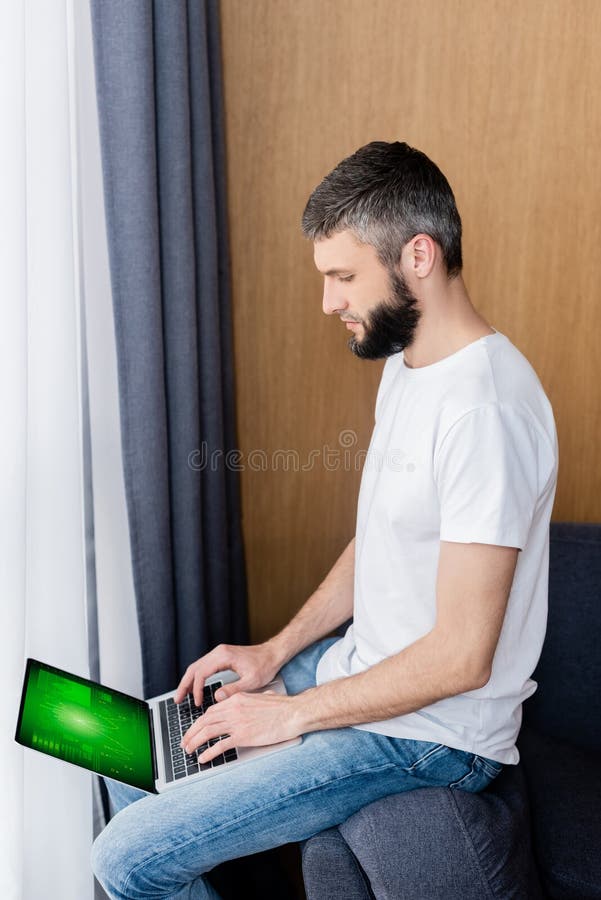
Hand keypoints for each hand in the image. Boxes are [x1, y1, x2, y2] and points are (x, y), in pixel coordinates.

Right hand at [173, 641, 281, 706]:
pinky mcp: (222, 657)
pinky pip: (204, 667)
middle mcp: (219, 652)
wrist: (273, 654)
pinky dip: (196, 677)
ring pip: (197, 667)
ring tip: (181, 696)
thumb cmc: (265, 666)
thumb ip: (234, 690)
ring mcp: (219, 653)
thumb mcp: (251, 681)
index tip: (197, 703)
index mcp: (223, 656)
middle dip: (184, 685)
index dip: (196, 689)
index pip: (201, 673)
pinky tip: (195, 688)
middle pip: (194, 668)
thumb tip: (216, 698)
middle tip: (177, 700)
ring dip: (188, 681)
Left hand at [179, 689, 300, 762]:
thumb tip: (247, 701)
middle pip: (204, 721)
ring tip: (188, 750)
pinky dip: (208, 752)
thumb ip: (249, 700)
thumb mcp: (261, 697)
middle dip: (191, 732)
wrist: (292, 712)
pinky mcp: (243, 737)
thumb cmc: (281, 707)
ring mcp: (237, 723)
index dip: (200, 722)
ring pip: (207, 732)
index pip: (211, 711)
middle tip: (185, 742)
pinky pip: (219, 745)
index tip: (195, 729)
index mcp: (236, 699)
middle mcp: (233, 710)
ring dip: (194, 742)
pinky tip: (202, 758)